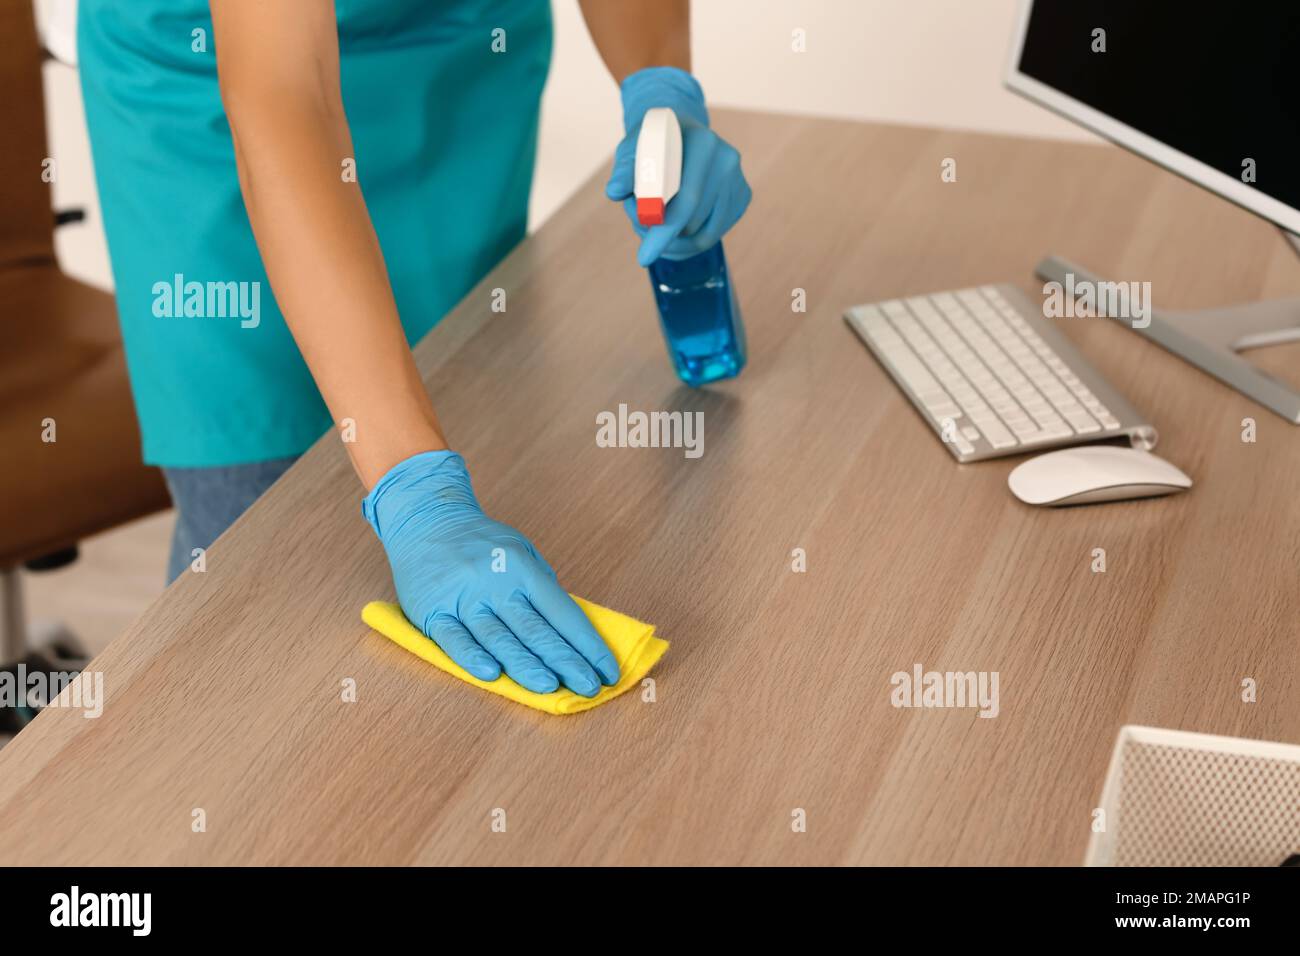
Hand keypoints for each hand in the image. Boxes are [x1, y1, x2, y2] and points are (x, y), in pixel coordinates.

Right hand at [362, 451, 618, 696]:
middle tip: (589, 688)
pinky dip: (471, 657)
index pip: (562, 612)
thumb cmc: (482, 545)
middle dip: (565, 661)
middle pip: (534, 629)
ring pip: (497, 637)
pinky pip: (453, 639)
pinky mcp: (431, 611)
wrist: (425, 519)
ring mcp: (462, 597)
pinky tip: (491, 674)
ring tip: (551, 688)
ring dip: (525, 665)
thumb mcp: (521, 552)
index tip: (607, 670)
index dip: (587, 644)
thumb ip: (541, 589)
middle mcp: (495, 582)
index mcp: (522, 568)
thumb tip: (569, 632)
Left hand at [605, 66, 751, 266]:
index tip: (644, 258)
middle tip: (640, 232)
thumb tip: (614, 191)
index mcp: (702, 143)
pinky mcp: (742, 196)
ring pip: (705, 235)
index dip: (664, 231)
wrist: (679, 131)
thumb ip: (625, 170)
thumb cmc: (651, 143)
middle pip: (694, 221)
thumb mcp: (632, 150)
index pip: (686, 199)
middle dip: (662, 237)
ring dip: (675, 242)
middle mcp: (726, 160)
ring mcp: (738, 179)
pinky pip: (714, 234)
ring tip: (653, 225)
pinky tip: (673, 227)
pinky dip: (689, 241)